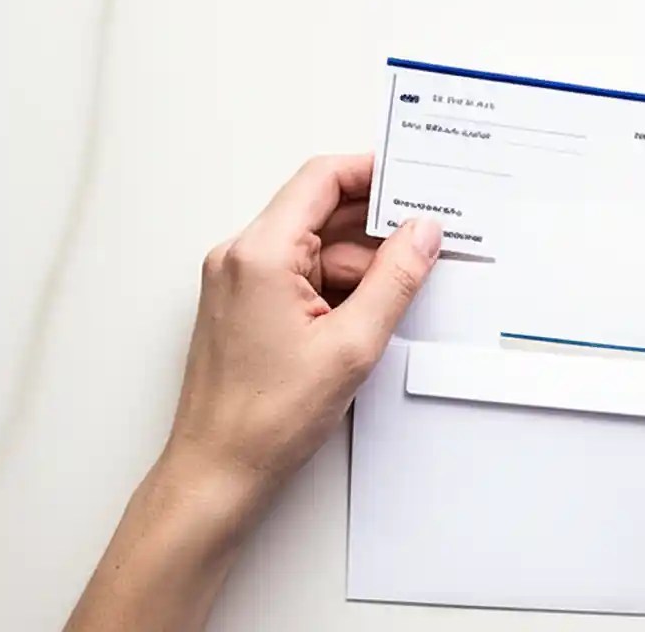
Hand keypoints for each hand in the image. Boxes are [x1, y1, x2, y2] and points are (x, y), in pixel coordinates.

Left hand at [170, 154, 440, 492]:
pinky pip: (301, 277)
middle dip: (376, 228)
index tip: (412, 179)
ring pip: (315, 250)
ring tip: (400, 296)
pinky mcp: (245, 306)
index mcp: (261, 253)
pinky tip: (369, 316)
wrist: (218, 471)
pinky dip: (338, 289)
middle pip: (320, 214)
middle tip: (426, 239)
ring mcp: (239, 282)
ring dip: (360, 266)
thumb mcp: (353, 344)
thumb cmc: (266, 418)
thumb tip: (423, 233)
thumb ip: (395, 279)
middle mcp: (241, 257)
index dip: (372, 172)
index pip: (321, 180)